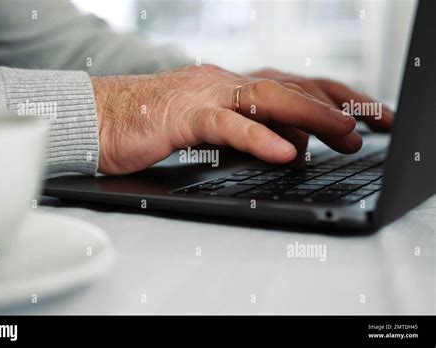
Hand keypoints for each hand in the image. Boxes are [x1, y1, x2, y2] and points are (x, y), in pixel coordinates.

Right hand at [92, 64, 365, 174]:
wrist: (98, 117)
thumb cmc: (153, 125)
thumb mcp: (213, 129)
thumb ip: (252, 132)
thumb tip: (294, 146)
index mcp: (231, 86)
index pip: (293, 84)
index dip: (333, 96)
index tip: (366, 114)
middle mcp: (223, 83)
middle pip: (289, 86)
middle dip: (335, 104)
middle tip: (371, 124)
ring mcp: (203, 95)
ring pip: (265, 98)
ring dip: (309, 115)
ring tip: (344, 134)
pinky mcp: (181, 116)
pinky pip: (225, 124)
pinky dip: (256, 138)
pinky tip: (282, 152)